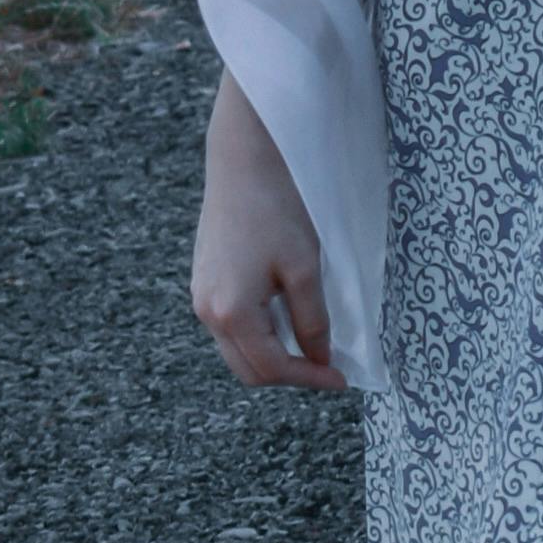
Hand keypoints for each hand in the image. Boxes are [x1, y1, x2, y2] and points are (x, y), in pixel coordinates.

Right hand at [191, 75, 344, 390]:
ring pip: (238, 351)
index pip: (272, 368)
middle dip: (290, 375)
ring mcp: (200, 298)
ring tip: (310, 344)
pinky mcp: (203, 282)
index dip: (310, 379)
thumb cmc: (276, 209)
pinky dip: (259, 336)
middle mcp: (207, 312)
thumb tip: (320, 359)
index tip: (342, 379)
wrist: (242, 162)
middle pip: (249, 370)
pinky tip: (285, 320)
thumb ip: (312, 321)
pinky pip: (230, 328)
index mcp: (231, 312)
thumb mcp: (305, 269)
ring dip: (273, 357)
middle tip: (327, 366)